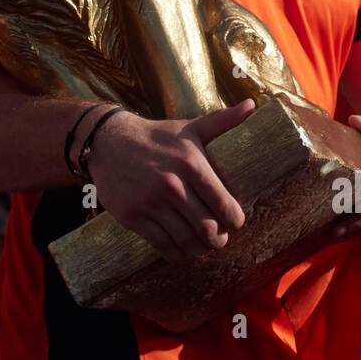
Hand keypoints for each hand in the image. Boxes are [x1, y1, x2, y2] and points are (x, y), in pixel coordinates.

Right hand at [85, 100, 253, 262]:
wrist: (108, 142)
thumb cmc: (156, 136)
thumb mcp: (190, 127)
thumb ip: (223, 121)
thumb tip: (252, 105)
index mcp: (190, 164)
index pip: (224, 205)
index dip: (235, 220)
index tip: (235, 222)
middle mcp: (172, 185)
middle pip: (207, 228)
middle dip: (219, 239)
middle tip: (219, 238)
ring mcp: (151, 203)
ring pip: (186, 241)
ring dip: (200, 250)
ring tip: (204, 246)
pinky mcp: (133, 217)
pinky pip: (162, 245)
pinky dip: (177, 254)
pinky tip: (183, 251)